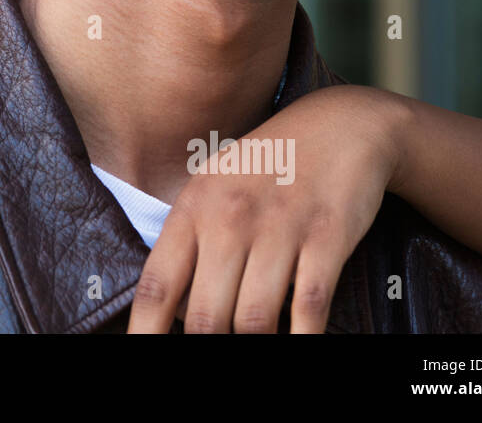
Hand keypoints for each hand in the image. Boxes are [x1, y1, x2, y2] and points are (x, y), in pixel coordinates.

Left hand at [127, 85, 407, 333]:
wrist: (340, 125)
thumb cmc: (268, 165)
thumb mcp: (214, 187)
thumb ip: (190, 241)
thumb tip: (170, 310)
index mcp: (193, 208)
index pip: (157, 285)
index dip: (144, 332)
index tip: (140, 353)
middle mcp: (229, 219)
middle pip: (204, 316)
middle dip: (205, 346)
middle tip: (215, 356)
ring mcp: (278, 228)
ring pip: (253, 321)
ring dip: (254, 346)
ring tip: (255, 348)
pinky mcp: (325, 238)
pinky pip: (307, 308)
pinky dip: (301, 338)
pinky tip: (297, 342)